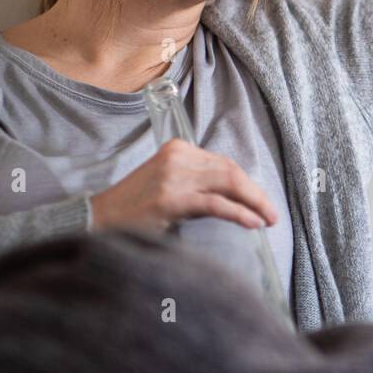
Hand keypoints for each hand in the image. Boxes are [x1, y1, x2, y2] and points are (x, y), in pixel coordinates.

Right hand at [89, 138, 278, 232]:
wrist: (99, 218)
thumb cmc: (137, 206)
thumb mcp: (169, 181)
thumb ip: (197, 180)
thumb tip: (236, 194)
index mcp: (178, 148)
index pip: (224, 164)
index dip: (247, 183)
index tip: (261, 201)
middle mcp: (178, 157)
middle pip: (231, 171)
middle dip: (256, 193)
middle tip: (273, 214)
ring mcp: (174, 177)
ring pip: (228, 184)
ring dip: (254, 203)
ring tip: (268, 219)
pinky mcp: (171, 199)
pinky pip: (216, 204)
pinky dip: (239, 213)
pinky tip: (252, 223)